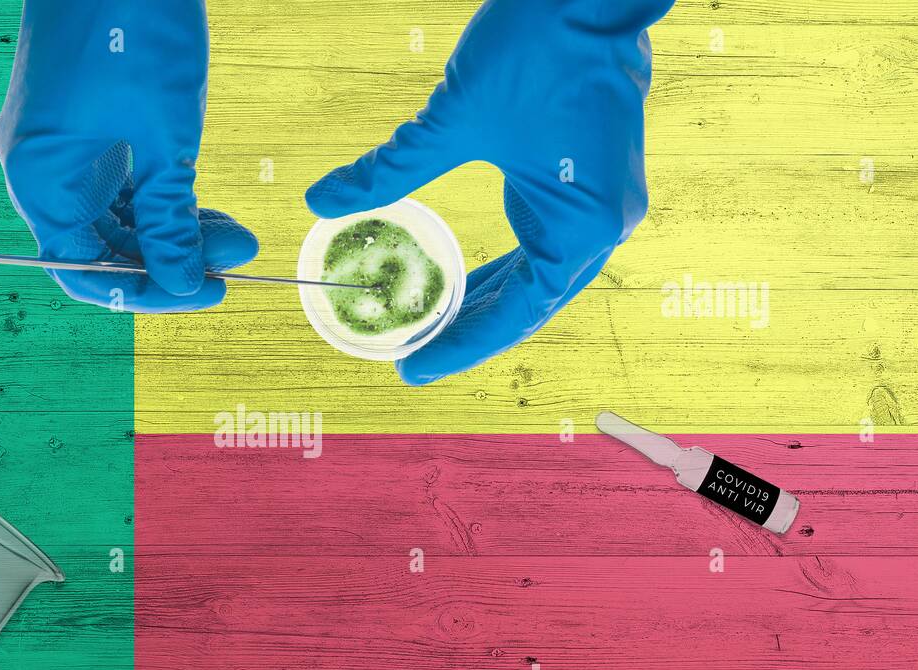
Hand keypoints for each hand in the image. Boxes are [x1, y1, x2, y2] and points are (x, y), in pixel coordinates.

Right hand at [0, 0, 256, 312]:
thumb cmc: (130, 27)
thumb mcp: (163, 138)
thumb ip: (169, 218)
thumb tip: (182, 284)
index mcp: (42, 181)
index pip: (85, 272)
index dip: (145, 293)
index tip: (205, 291)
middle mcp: (41, 171)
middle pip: (104, 248)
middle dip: (172, 259)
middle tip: (237, 259)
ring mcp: (61, 147)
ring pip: (117, 218)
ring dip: (173, 230)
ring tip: (236, 233)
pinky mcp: (83, 127)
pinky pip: (119, 184)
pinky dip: (162, 198)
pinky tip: (206, 206)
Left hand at [306, 0, 673, 383]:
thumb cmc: (534, 46)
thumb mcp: (450, 119)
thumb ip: (388, 170)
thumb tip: (320, 200)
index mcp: (579, 228)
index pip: (515, 315)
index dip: (460, 347)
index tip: (410, 369)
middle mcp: (602, 228)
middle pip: (529, 305)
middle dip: (469, 331)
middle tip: (412, 356)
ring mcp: (603, 206)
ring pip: (539, 278)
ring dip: (488, 302)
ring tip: (433, 326)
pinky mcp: (593, 183)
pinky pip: (547, 245)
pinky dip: (507, 267)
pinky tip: (467, 280)